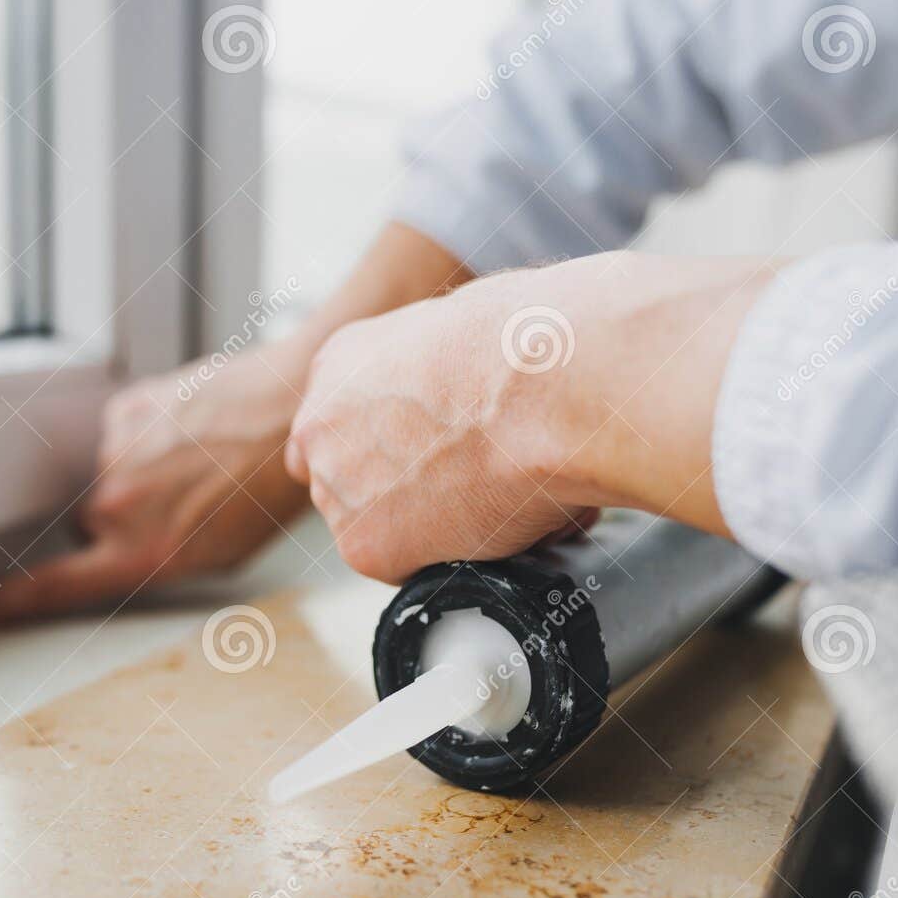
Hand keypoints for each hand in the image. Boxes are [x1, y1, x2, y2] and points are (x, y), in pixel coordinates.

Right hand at [0, 338, 310, 625]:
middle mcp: (116, 510)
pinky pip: (124, 433)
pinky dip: (152, 433)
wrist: (293, 413)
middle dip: (129, 516)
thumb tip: (118, 548)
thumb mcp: (217, 556)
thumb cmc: (267, 493)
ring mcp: (115, 456)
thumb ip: (152, 560)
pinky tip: (195, 430)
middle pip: (93, 524)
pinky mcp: (123, 411)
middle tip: (190, 499)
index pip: (46, 589)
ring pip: (111, 475)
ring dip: (145, 470)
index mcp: (141, 557)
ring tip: (202, 461)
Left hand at [286, 253, 778, 582]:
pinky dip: (472, 558)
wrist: (574, 371)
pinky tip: (516, 521)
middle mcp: (322, 419)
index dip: (418, 448)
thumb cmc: (561, 333)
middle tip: (490, 479)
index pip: (363, 429)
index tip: (456, 453)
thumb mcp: (496, 322)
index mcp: (348, 356)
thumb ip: (461, 366)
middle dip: (424, 489)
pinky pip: (416, 574)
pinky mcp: (371, 544)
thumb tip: (494, 394)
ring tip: (515, 493)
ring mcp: (340, 483)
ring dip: (448, 526)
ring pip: (392, 530)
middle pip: (362, 482)